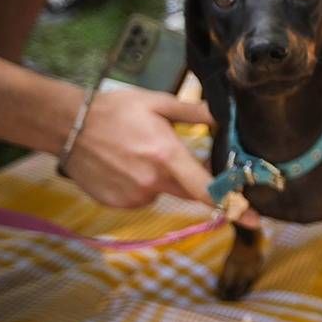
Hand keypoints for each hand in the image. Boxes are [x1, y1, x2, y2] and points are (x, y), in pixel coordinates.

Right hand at [64, 89, 259, 227]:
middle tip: (175, 158)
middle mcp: (152, 182)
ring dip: (162, 178)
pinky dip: (141, 184)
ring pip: (164, 192)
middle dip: (194, 181)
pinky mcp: (116, 203)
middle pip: (189, 191)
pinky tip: (125, 164)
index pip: (207, 189)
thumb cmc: (114, 110)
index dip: (234, 205)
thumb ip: (194, 112)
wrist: (66, 125)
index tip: (255, 219)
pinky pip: (142, 197)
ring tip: (139, 152)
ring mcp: (132, 196)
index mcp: (167, 156)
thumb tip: (224, 115)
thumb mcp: (158, 102)